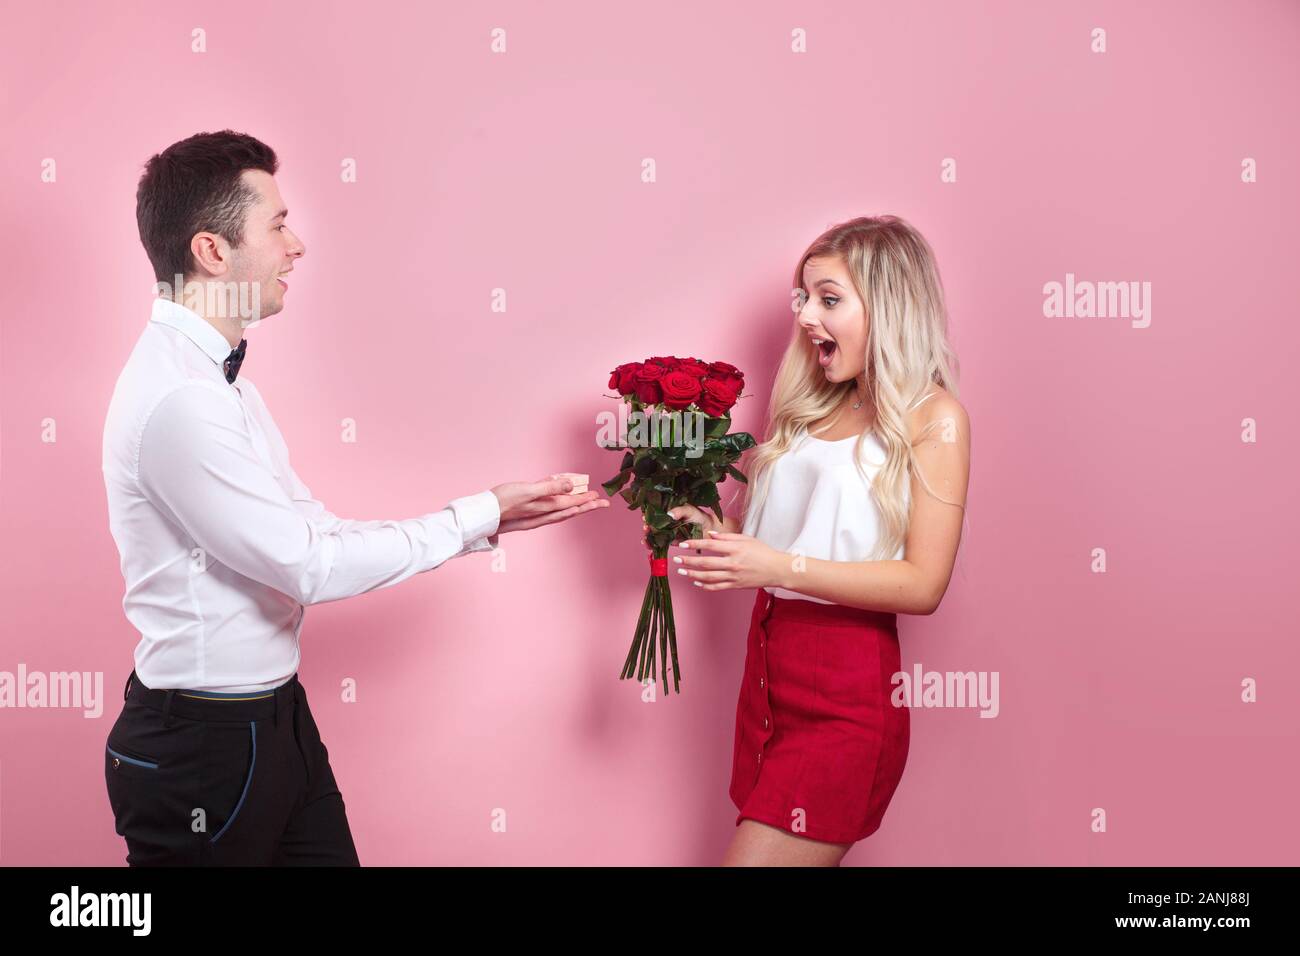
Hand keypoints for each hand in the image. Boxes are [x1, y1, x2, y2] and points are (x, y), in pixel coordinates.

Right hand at [491, 476, 608, 534]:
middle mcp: (542, 515)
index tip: (599, 497)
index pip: (571, 504)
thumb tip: (570, 485)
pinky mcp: (527, 514)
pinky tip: (558, 503)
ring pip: (560, 512)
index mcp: (545, 509)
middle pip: (569, 511)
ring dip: (575, 507)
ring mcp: (535, 516)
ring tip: (586, 503)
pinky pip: (549, 510)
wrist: (483, 514)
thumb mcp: (528, 491)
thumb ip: (550, 487)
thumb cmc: (503, 501)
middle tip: (602, 503)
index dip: (585, 500)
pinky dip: (559, 506)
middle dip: (586, 506)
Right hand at [641, 504, 721, 548]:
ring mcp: (666, 531)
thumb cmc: (698, 516)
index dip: (648, 515)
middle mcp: (665, 520)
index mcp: (668, 510)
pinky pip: (659, 542)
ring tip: (645, 538)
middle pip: (652, 524)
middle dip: (647, 526)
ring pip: (653, 534)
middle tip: (646, 528)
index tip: (645, 518)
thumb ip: (679, 511)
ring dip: (647, 536)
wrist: (707, 529)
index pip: (654, 512)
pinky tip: (648, 545)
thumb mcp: (689, 510)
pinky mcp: (669, 540)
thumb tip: (669, 514)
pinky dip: (652, 544)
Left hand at [672, 531, 788, 590]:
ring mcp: (733, 576)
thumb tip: (709, 535)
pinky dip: (705, 586)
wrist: (776, 569)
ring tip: (682, 572)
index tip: (683, 544)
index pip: (710, 546)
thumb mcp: (746, 539)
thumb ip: (727, 537)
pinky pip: (717, 587)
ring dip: (692, 574)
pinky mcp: (735, 585)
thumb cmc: (762, 552)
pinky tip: (696, 582)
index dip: (694, 545)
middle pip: (705, 563)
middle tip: (676, 560)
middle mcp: (733, 563)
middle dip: (688, 561)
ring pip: (708, 577)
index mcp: (735, 549)